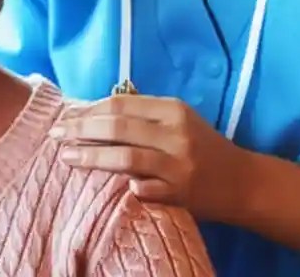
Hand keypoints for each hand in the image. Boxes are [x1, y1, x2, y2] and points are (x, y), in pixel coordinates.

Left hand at [50, 94, 252, 222]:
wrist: (244, 183)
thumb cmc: (201, 147)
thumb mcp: (177, 120)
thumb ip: (141, 114)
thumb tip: (88, 110)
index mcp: (173, 110)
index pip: (120, 105)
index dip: (87, 110)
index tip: (64, 116)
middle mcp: (176, 134)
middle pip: (117, 127)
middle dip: (79, 130)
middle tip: (54, 134)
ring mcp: (179, 165)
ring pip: (124, 157)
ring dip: (90, 157)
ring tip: (66, 157)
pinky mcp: (181, 194)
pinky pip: (143, 189)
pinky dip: (124, 187)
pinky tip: (106, 186)